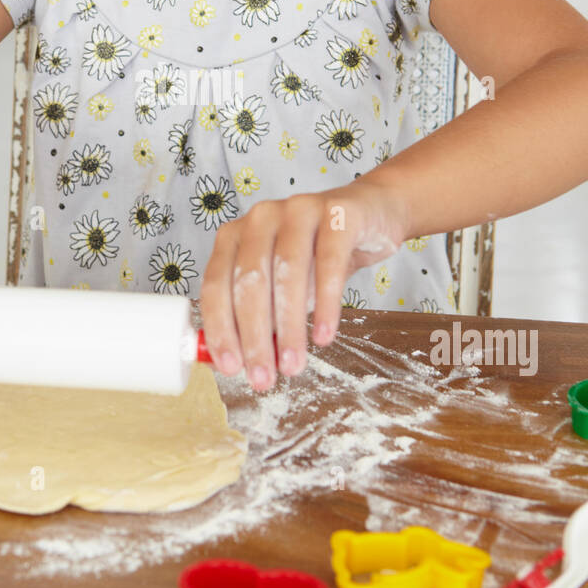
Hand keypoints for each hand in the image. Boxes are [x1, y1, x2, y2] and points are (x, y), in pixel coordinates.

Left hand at [199, 180, 408, 391]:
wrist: (370, 215)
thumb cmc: (318, 255)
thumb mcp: (283, 283)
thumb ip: (261, 313)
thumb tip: (245, 362)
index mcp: (236, 234)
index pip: (217, 283)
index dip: (220, 327)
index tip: (230, 367)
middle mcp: (262, 217)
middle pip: (250, 280)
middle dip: (254, 336)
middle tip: (263, 377)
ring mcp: (300, 209)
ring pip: (287, 272)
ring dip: (289, 326)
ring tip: (293, 364)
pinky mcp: (339, 214)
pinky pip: (330, 262)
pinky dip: (325, 304)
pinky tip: (323, 335)